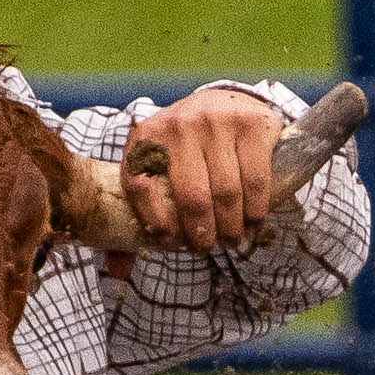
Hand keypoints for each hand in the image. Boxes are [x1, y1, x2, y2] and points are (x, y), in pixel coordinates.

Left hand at [121, 87, 284, 251]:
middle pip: (191, 198)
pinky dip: (255, 211)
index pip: (140, 188)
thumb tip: (120, 272)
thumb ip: (138, 216)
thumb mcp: (157, 169)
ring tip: (231, 238)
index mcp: (145, 137)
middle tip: (207, 246)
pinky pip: (255, 182)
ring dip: (231, 228)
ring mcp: (216, 121)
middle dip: (201, 234)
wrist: (224, 102)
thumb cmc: (186, 149)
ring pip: (225, 194)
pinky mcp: (250, 125)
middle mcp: (178, 125)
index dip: (156, 224)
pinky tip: (252, 221)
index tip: (170, 242)